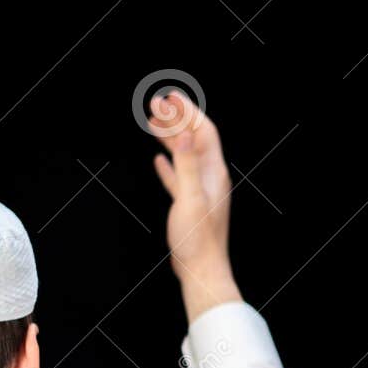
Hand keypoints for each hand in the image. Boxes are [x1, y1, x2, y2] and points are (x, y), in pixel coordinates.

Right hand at [147, 90, 240, 321]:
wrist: (201, 271)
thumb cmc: (197, 240)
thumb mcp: (190, 197)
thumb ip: (188, 165)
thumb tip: (185, 134)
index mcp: (214, 173)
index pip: (203, 132)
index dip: (188, 112)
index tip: (170, 97)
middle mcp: (210, 179)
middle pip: (194, 140)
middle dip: (176, 120)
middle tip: (156, 105)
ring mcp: (201, 192)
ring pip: (184, 156)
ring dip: (170, 139)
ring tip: (153, 125)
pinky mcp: (190, 206)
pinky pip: (179, 178)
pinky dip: (169, 165)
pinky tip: (158, 160)